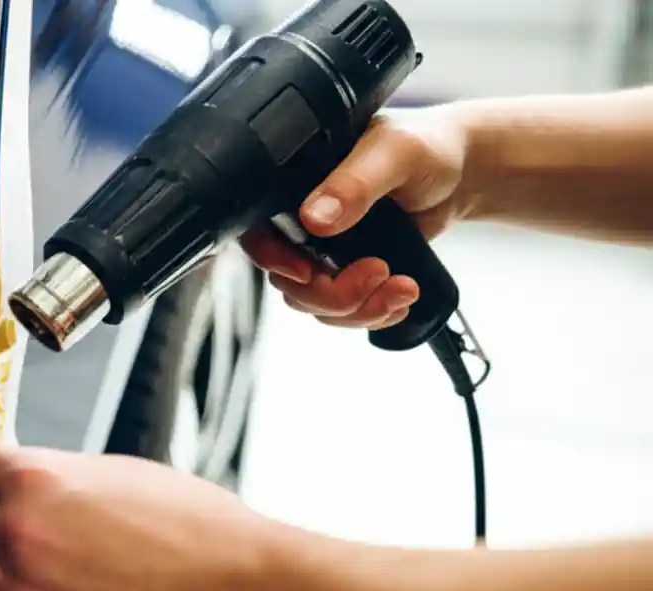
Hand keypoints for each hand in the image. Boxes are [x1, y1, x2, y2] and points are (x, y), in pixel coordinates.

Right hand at [242, 106, 473, 329]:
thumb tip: (314, 218)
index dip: (275, 260)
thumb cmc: (426, 146)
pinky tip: (400, 296)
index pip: (259, 233)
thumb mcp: (393, 152)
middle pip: (289, 281)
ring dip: (359, 308)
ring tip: (402, 287)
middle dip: (333, 293)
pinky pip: (343, 313)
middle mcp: (303, 223)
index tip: (309, 272)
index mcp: (297, 187)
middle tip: (378, 272)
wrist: (462, 173)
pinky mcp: (350, 274)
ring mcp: (325, 253)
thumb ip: (354, 183)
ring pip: (316, 304)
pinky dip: (372, 314)